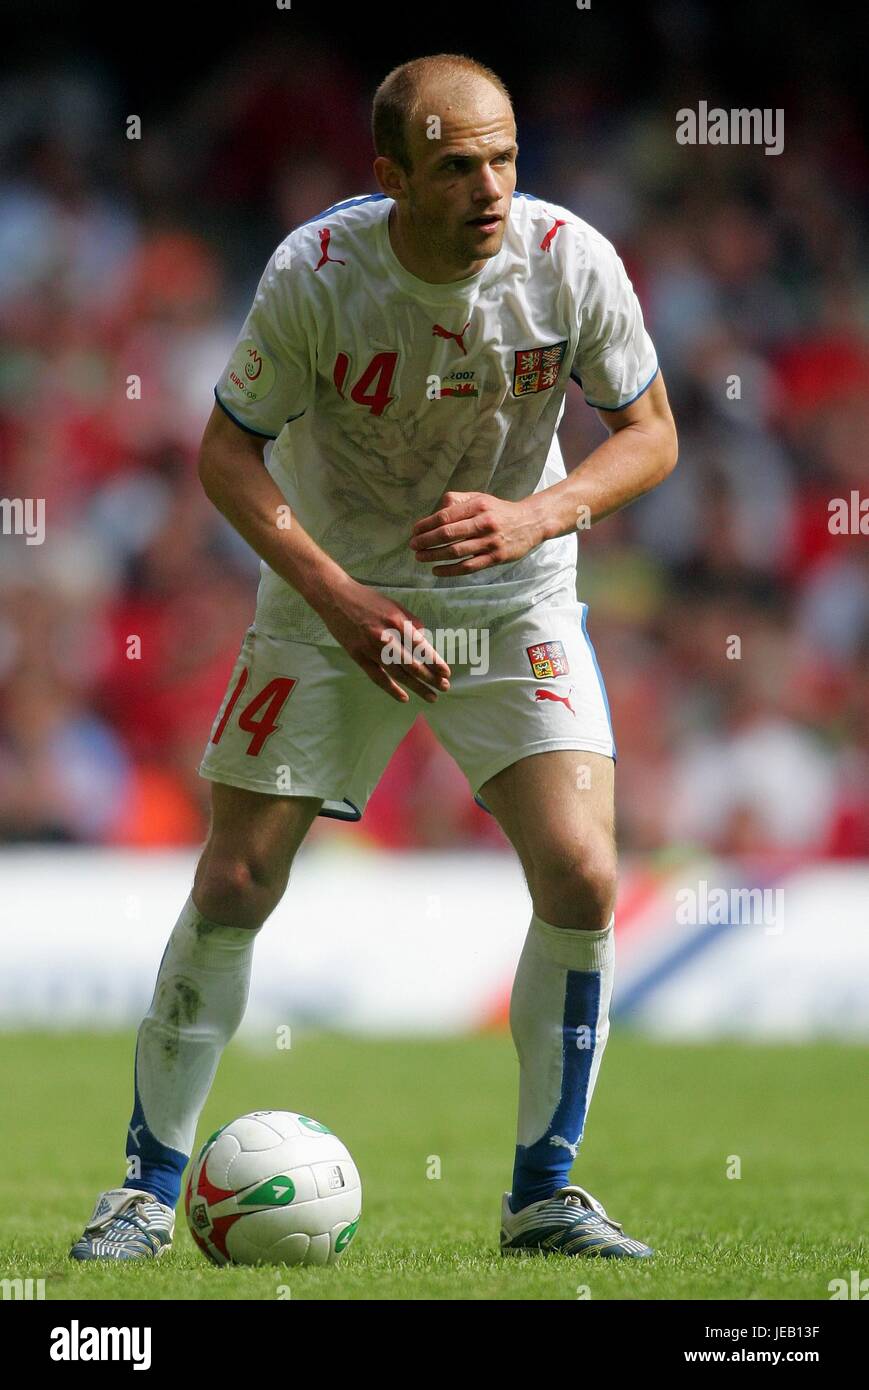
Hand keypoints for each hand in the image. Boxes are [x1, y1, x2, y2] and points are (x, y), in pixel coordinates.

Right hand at [314, 576, 450, 703]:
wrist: (335, 597)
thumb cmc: (367, 599)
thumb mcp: (394, 605)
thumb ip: (410, 622)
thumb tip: (424, 640)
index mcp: (397, 621)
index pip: (421, 646)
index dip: (435, 661)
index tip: (446, 673)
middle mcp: (385, 637)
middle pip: (412, 663)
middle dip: (430, 678)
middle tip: (445, 688)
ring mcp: (370, 648)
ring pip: (397, 673)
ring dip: (416, 687)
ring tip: (431, 697)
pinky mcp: (358, 656)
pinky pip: (377, 676)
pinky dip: (391, 688)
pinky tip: (404, 697)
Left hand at [409, 491, 543, 575]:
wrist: (531, 523)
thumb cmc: (499, 511)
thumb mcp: (480, 498)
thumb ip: (457, 501)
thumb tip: (434, 513)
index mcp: (478, 506)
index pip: (445, 516)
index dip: (426, 525)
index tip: (414, 531)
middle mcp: (483, 523)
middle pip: (447, 534)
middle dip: (425, 541)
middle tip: (412, 546)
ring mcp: (490, 542)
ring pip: (455, 551)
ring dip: (433, 555)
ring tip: (419, 557)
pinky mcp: (495, 558)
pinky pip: (468, 567)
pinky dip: (449, 571)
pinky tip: (436, 571)